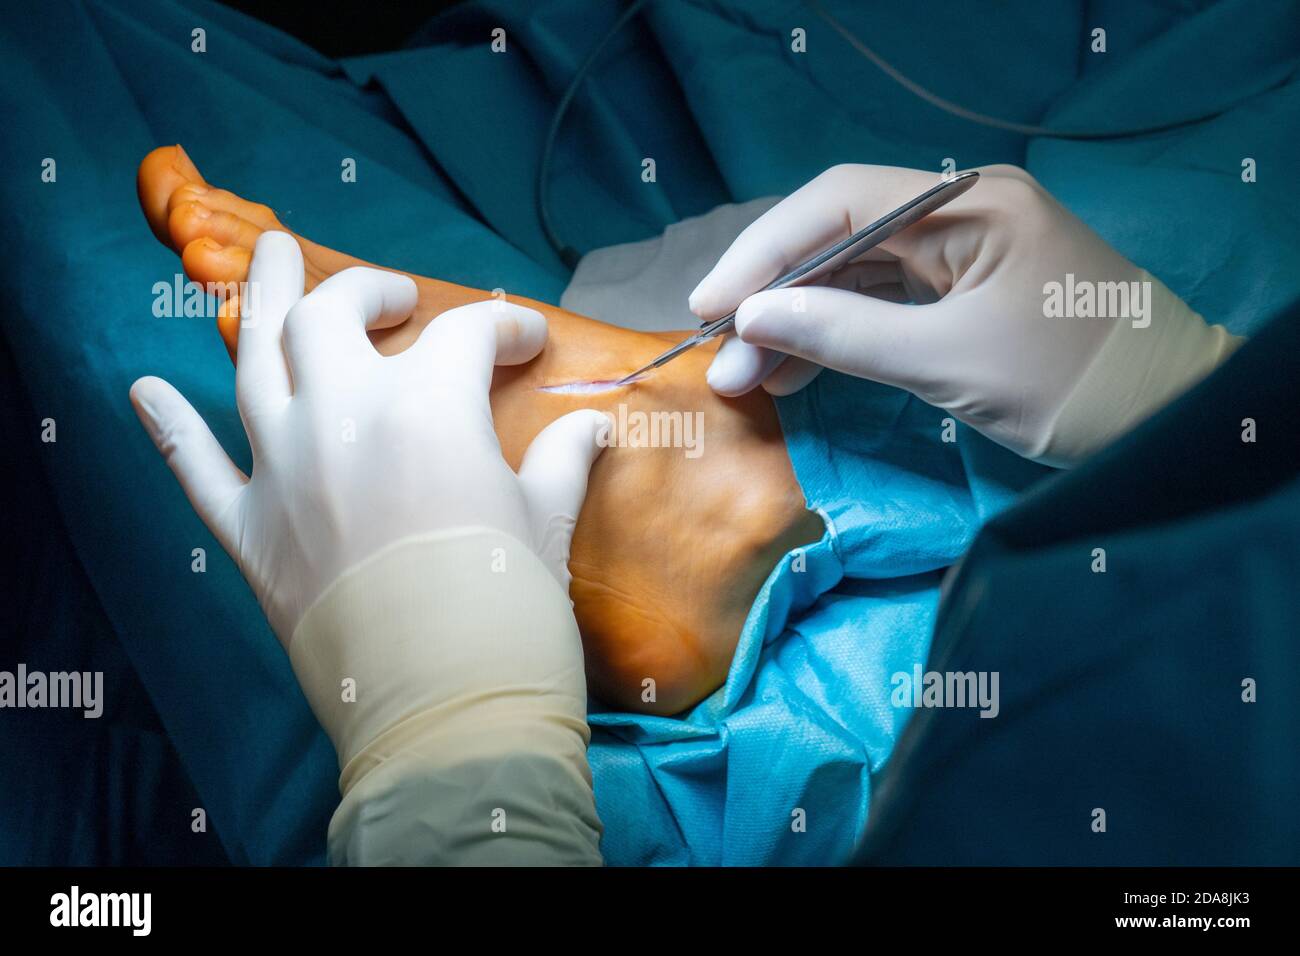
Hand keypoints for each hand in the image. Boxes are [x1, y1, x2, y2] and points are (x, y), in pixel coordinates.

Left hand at [131, 231, 607, 642]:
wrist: (446, 708)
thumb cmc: (511, 606)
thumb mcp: (546, 522)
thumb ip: (562, 460)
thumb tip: (591, 427)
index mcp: (427, 403)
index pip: (467, 334)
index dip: (504, 327)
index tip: (524, 341)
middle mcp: (341, 413)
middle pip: (336, 315)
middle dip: (370, 291)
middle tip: (397, 298)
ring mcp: (281, 466)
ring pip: (255, 358)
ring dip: (257, 297)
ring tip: (266, 254)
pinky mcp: (247, 529)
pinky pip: (194, 467)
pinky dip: (168, 426)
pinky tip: (143, 389)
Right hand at [693, 164, 1239, 464]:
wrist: (1173, 421)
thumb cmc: (1073, 385)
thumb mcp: (950, 363)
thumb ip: (845, 336)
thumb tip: (749, 322)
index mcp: (968, 204)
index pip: (839, 204)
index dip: (764, 252)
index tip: (709, 305)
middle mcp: (961, 214)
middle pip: (840, 239)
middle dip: (773, 298)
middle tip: (719, 359)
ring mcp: (964, 255)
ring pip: (856, 277)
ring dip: (798, 324)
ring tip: (743, 377)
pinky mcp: (966, 296)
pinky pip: (884, 306)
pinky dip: (837, 339)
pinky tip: (791, 371)